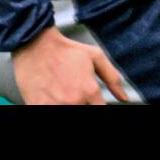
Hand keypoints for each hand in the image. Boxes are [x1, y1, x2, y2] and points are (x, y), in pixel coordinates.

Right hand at [12, 27, 129, 104]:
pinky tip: (53, 97)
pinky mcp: (38, 107)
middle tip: (76, 93)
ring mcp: (55, 106)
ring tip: (64, 94)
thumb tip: (124, 98)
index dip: (98, 106)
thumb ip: (113, 78)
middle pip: (85, 112)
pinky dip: (54, 105)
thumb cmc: (66, 50)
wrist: (35, 46)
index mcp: (89, 90)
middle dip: (83, 104)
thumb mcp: (95, 57)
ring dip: (69, 106)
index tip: (93, 101)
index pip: (101, 110)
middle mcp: (74, 101)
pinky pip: (50, 113)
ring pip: (70, 112)